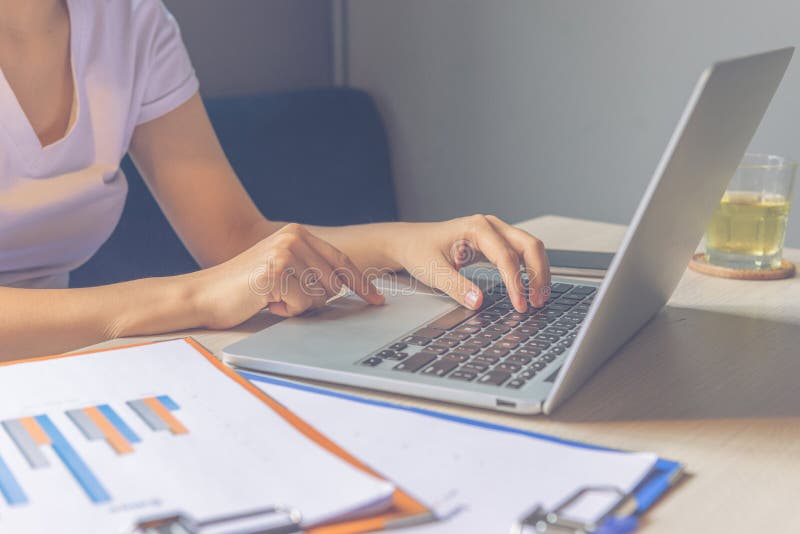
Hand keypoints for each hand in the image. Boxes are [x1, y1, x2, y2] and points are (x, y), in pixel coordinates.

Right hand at [189, 224, 383, 328]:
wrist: (204, 295)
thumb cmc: (243, 289)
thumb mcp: (282, 271)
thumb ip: (310, 271)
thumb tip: (344, 286)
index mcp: (298, 234)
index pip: (341, 261)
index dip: (361, 284)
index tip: (377, 299)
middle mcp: (295, 237)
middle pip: (334, 283)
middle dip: (312, 300)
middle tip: (281, 297)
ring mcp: (286, 252)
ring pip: (320, 295)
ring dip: (298, 306)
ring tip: (271, 297)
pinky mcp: (277, 270)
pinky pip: (302, 304)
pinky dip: (285, 311)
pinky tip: (265, 301)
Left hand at [389, 215, 549, 312]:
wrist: (408, 242)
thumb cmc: (419, 251)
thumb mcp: (434, 271)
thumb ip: (457, 287)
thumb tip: (479, 301)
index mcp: (477, 227)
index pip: (506, 257)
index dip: (516, 284)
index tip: (519, 305)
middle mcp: (490, 225)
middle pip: (529, 246)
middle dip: (538, 274)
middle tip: (538, 301)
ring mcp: (494, 232)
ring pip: (529, 248)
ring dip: (538, 272)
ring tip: (539, 298)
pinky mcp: (494, 242)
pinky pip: (520, 253)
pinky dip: (529, 269)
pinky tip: (530, 287)